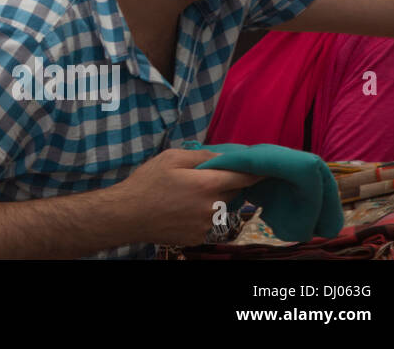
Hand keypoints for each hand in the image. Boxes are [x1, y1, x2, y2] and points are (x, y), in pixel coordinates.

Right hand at [114, 148, 260, 247]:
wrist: (128, 215)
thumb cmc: (147, 183)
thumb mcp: (170, 158)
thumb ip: (201, 155)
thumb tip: (224, 157)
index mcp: (208, 184)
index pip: (244, 178)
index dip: (256, 172)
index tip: (266, 169)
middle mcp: (213, 206)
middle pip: (232, 192)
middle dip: (225, 183)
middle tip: (203, 177)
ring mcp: (207, 225)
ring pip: (219, 207)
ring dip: (211, 199)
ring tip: (184, 195)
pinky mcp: (199, 237)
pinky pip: (207, 221)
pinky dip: (200, 214)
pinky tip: (180, 210)